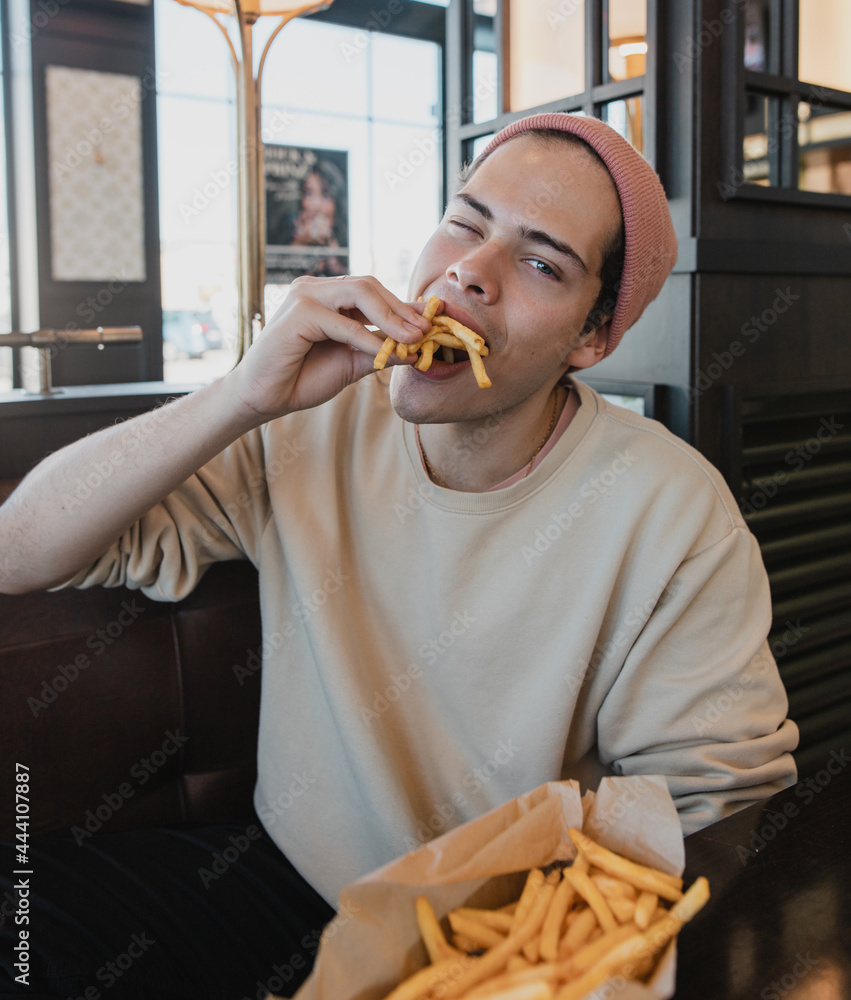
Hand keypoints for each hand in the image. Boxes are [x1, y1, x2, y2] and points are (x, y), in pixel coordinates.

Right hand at [224, 275, 434, 423]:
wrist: (264, 398)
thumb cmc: (302, 379)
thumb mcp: (351, 363)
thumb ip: (380, 352)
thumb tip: (417, 349)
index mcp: (328, 296)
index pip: (373, 292)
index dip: (404, 305)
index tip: (432, 321)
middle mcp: (316, 289)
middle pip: (369, 285)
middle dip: (401, 309)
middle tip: (426, 330)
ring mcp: (304, 296)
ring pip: (359, 294)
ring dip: (390, 317)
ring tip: (412, 338)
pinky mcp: (297, 313)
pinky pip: (342, 323)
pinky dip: (367, 339)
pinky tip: (385, 354)